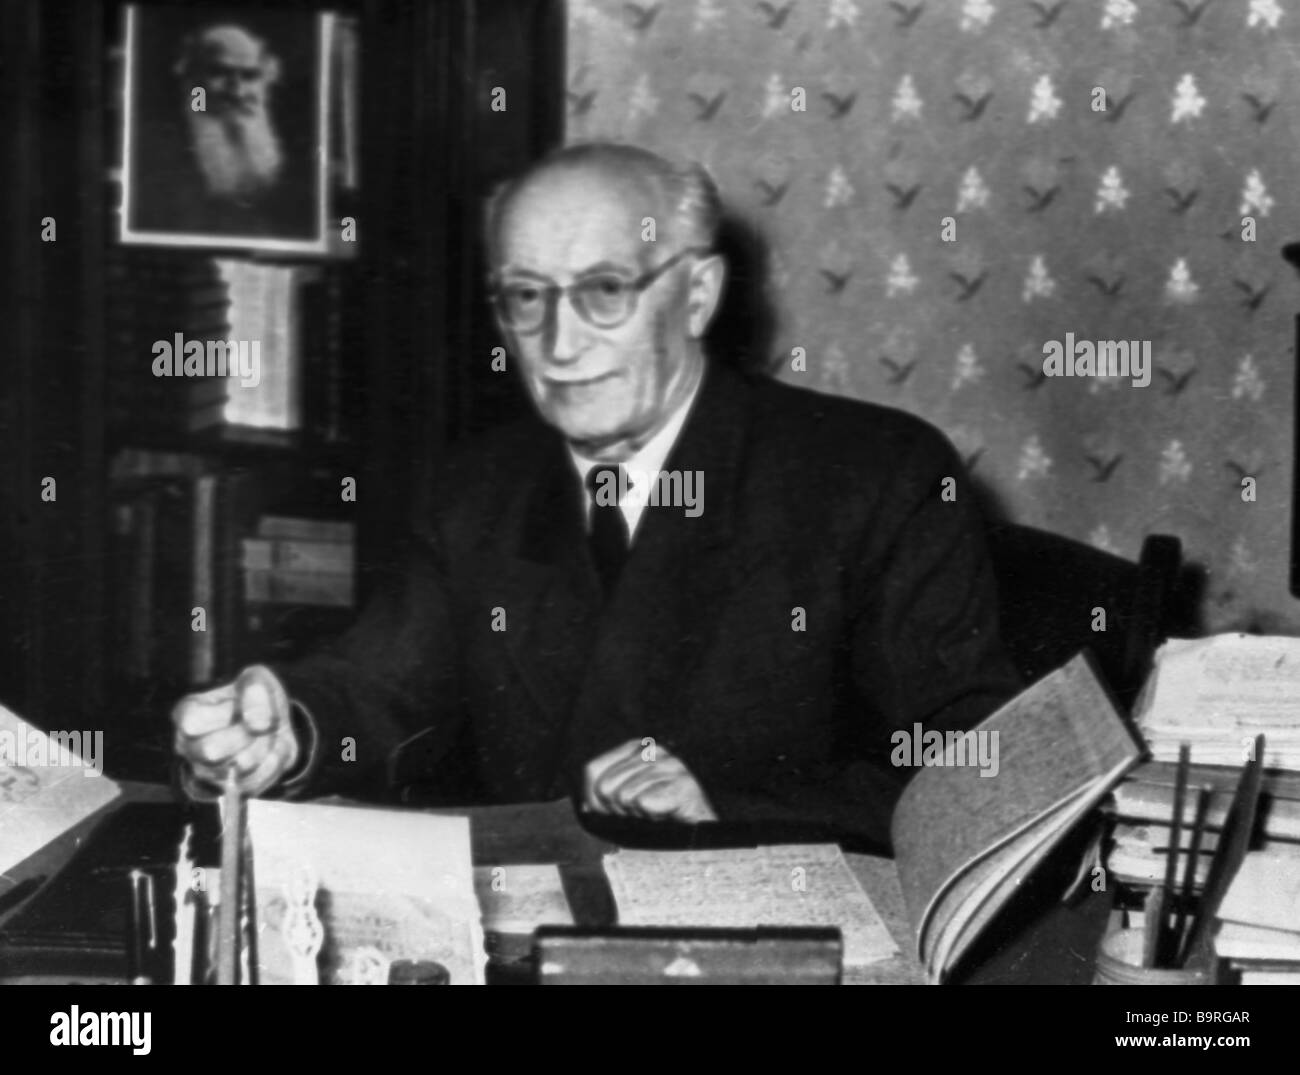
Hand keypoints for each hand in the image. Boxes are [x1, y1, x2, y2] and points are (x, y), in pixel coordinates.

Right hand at [172, 665, 299, 798]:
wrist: (273, 724)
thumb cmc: (255, 699)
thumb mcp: (257, 679)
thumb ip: (255, 690)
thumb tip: (257, 724)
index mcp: (186, 714)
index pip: (193, 722)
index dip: (226, 714)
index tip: (240, 704)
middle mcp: (188, 747)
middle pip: (211, 751)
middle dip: (248, 734)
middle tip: (260, 723)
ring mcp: (205, 772)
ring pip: (238, 768)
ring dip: (264, 747)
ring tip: (266, 735)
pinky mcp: (228, 789)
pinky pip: (254, 783)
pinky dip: (272, 764)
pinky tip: (271, 750)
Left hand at [581, 738, 716, 822]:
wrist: (696, 847)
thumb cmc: (656, 825)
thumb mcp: (621, 805)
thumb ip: (599, 795)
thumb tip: (584, 804)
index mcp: (636, 748)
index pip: (592, 771)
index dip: (598, 801)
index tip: (620, 811)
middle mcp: (655, 750)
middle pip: (605, 786)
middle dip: (619, 812)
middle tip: (642, 817)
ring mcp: (672, 765)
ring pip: (624, 797)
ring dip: (638, 818)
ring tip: (657, 818)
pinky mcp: (684, 784)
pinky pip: (644, 803)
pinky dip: (652, 820)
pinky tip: (668, 819)